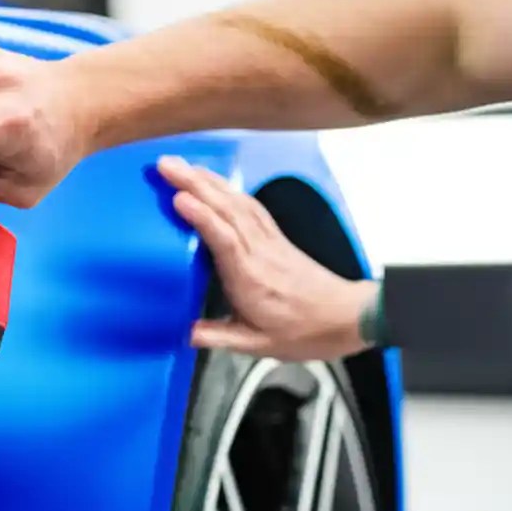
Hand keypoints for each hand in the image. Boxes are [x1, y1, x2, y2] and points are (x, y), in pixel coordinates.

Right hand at [158, 156, 378, 360]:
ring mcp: (268, 240)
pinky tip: (215, 181)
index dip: (202, 217)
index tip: (178, 197)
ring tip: (182, 165)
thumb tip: (184, 333)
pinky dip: (229, 189)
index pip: (224, 240)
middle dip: (195, 183)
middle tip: (165, 164)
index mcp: (250, 279)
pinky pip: (250, 206)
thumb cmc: (303, 332)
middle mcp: (258, 251)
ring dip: (208, 180)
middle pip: (226, 209)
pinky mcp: (275, 236)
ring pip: (237, 202)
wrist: (346, 318)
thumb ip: (219, 337)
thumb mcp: (259, 346)